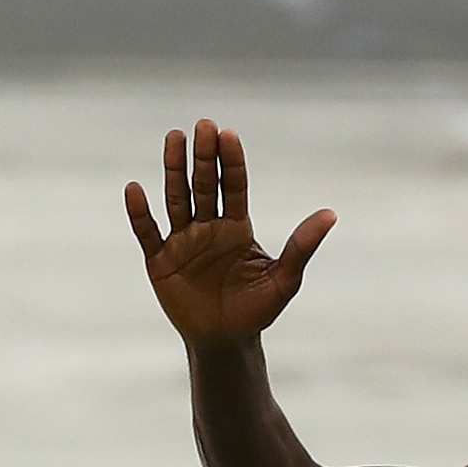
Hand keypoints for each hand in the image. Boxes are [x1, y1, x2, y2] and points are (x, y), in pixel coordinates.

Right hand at [123, 119, 335, 342]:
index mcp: (237, 228)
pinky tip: (135, 189)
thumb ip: (302, 246)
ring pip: (176, 199)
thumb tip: (331, 214)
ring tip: (174, 138)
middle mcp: (209, 227)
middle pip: (205, 185)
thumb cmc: (257, 310)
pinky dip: (140, 212)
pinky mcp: (160, 260)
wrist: (227, 340)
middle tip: (203, 126)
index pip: (234, 187)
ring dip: (174, 170)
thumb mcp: (284, 279)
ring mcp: (183, 241)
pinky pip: (147, 232)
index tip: (228, 134)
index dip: (232, 162)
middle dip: (204, 157)